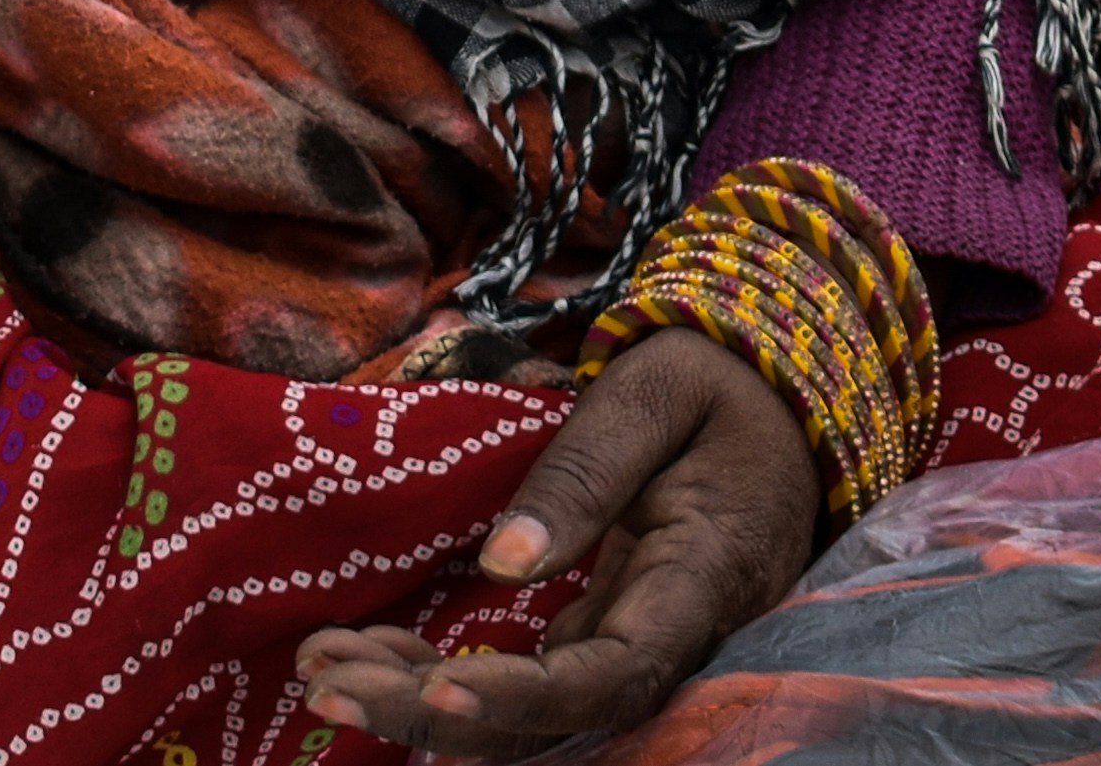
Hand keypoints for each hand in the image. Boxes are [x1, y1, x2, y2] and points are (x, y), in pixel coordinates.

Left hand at [293, 331, 816, 750]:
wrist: (776, 398)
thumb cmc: (717, 381)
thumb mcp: (655, 392)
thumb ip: (585, 472)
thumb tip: (502, 564)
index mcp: (700, 580)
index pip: (613, 676)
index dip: (526, 697)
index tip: (439, 683)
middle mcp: (673, 639)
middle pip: (557, 719)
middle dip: (439, 713)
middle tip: (325, 681)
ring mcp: (638, 644)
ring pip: (535, 712)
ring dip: (426, 701)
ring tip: (323, 667)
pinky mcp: (605, 633)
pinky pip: (530, 678)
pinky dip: (446, 675)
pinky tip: (371, 655)